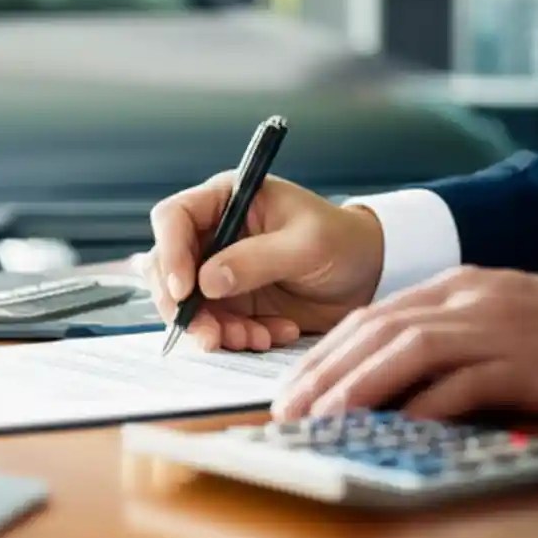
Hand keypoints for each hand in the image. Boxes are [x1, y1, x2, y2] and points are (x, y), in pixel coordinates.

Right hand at [143, 172, 385, 350]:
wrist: (370, 274)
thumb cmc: (344, 242)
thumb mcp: (307, 245)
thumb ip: (256, 260)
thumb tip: (206, 282)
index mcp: (227, 199)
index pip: (174, 217)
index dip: (170, 252)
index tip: (184, 290)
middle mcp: (214, 233)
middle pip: (167, 265)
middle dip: (183, 305)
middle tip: (207, 334)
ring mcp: (218, 270)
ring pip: (186, 303)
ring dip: (213, 328)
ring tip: (256, 337)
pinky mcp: (230, 302)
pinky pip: (214, 324)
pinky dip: (236, 337)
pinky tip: (273, 334)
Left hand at [273, 267, 537, 420]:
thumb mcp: (483, 316)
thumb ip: (432, 336)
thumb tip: (372, 375)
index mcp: (447, 289)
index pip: (367, 317)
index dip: (323, 354)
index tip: (290, 387)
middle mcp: (462, 302)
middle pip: (376, 331)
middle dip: (324, 371)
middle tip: (288, 408)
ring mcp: (492, 330)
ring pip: (410, 350)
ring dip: (359, 384)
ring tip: (323, 417)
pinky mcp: (522, 363)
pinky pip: (466, 383)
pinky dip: (427, 404)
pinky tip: (397, 425)